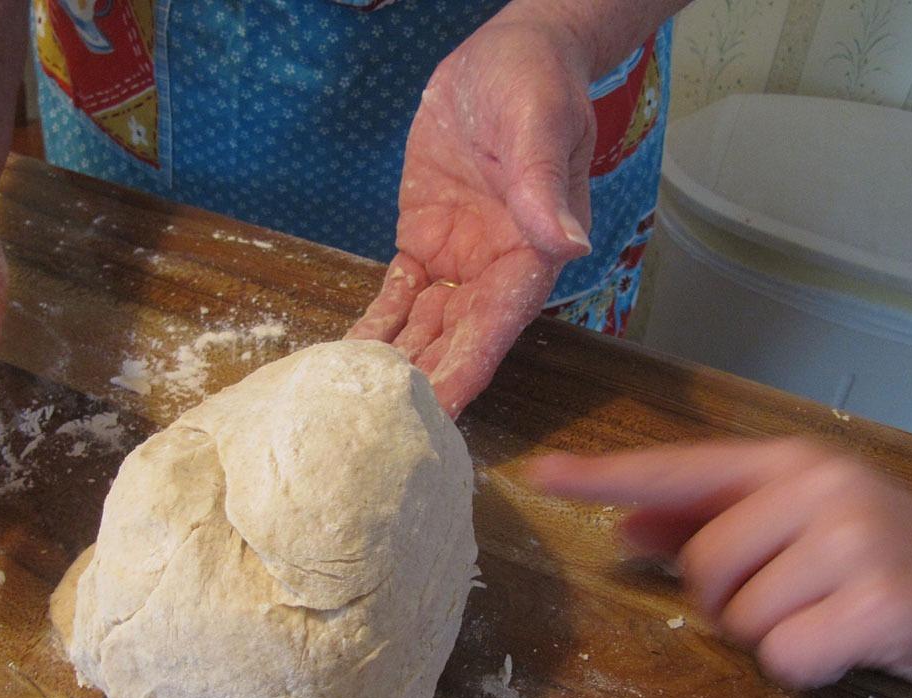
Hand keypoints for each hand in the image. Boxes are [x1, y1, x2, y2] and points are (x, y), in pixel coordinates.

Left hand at [347, 10, 595, 416]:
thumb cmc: (535, 82)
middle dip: (421, 384)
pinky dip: (374, 324)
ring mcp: (458, 261)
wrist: (507, 54)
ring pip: (422, 327)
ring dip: (392, 365)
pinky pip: (397, 295)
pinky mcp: (424, 244)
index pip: (497, 326)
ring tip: (352, 406)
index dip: (467, 370)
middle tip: (379, 430)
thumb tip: (566, 244)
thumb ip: (543, 186)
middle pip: (456, 341)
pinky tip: (345, 356)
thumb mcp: (539, 123)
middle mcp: (496, 270)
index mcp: (532, 254)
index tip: (439, 412)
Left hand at [528, 439, 911, 693]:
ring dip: (773, 637)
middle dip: (731, 601)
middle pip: (701, 566)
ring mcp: (853, 540)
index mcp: (790, 463)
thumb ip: (713, 523)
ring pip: (739, 618)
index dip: (605, 476)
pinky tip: (850, 646)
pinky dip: (807, 666)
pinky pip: (785, 656)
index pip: (677, 468)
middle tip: (796, 597)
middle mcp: (818, 487)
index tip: (541, 475)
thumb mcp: (806, 527)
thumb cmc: (890, 561)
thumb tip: (626, 527)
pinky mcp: (881, 602)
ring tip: (831, 616)